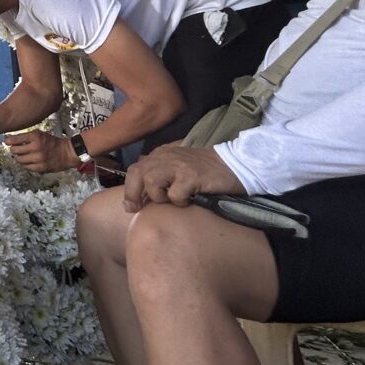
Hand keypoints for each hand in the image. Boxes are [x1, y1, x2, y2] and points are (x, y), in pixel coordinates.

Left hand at [4, 131, 76, 173]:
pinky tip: (28, 161)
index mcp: (35, 137)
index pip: (15, 139)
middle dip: (13, 149)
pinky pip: (26, 167)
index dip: (8, 141)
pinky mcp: (40, 168)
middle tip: (15, 149)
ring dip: (18, 157)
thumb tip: (10, 139)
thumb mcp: (40, 134)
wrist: (67, 152)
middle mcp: (36, 147)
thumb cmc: (52, 142)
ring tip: (21, 155)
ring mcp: (38, 158)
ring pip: (19, 160)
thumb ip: (26, 137)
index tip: (6, 141)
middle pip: (15, 150)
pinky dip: (25, 164)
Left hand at [123, 145, 242, 210]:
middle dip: (134, 194)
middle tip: (139, 209)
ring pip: (151, 181)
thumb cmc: (205, 171)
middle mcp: (166, 157)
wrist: (234, 165)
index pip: (135, 169)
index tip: (131, 207)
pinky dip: (179, 201)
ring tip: (171, 201)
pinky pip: (175, 194)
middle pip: (137, 174)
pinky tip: (190, 201)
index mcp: (160, 155)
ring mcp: (178, 166)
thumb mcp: (178, 167)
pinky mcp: (191, 176)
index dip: (130, 189)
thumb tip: (138, 196)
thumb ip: (160, 174)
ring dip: (158, 196)